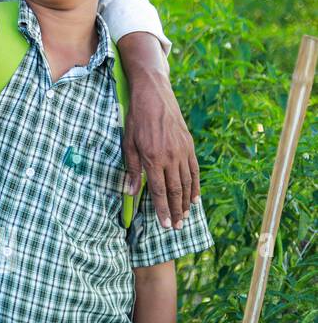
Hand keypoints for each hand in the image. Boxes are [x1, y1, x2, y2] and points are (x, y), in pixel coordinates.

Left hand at [123, 68, 199, 230]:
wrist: (154, 95)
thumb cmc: (136, 119)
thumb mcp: (127, 143)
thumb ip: (130, 169)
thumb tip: (129, 192)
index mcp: (153, 158)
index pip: (158, 191)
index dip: (162, 209)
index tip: (165, 224)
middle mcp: (170, 157)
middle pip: (175, 191)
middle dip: (176, 211)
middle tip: (177, 227)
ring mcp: (182, 151)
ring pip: (187, 183)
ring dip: (186, 202)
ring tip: (185, 217)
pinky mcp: (189, 145)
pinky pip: (194, 170)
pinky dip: (196, 185)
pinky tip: (194, 197)